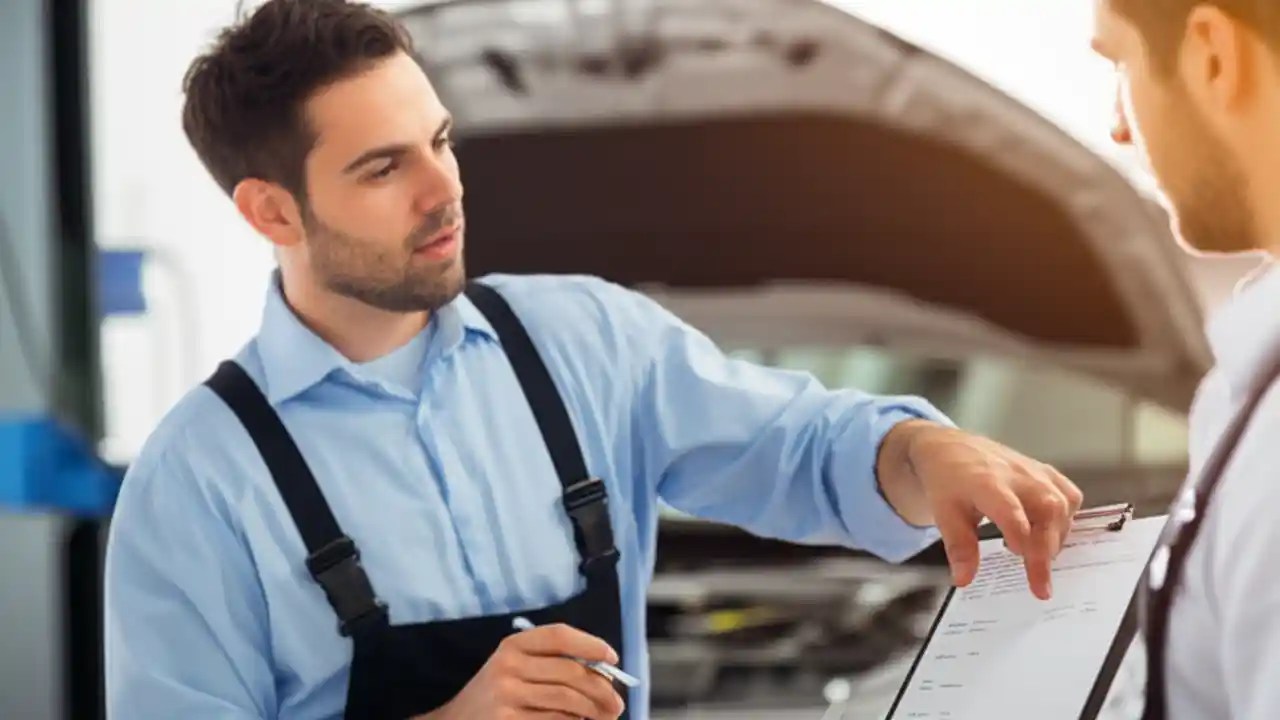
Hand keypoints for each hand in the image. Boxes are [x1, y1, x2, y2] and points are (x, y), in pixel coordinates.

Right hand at [430, 623, 625, 719]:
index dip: (591, 644)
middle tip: (617, 702)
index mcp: (513, 645)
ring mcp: (507, 695)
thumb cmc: (496, 695)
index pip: (559, 636)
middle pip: (569, 671)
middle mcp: (508, 666)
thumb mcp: (514, 668)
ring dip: (593, 710)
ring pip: (566, 699)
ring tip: (605, 716)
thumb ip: (550, 663)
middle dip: (601, 688)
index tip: (613, 658)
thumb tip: (603, 673)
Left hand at [879, 421, 1083, 599]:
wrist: (951, 447)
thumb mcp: (944, 513)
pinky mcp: (1046, 471)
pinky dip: (1067, 518)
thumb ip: (959, 546)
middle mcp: (1017, 475)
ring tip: (1041, 560)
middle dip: (1046, 549)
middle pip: (1047, 509)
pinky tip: (1053, 534)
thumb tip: (964, 579)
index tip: (1020, 558)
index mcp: (987, 483)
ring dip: (1057, 537)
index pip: (1011, 510)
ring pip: (1063, 503)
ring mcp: (1034, 471)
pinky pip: (1069, 494)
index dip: (1020, 535)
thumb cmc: (947, 480)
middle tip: (1040, 584)